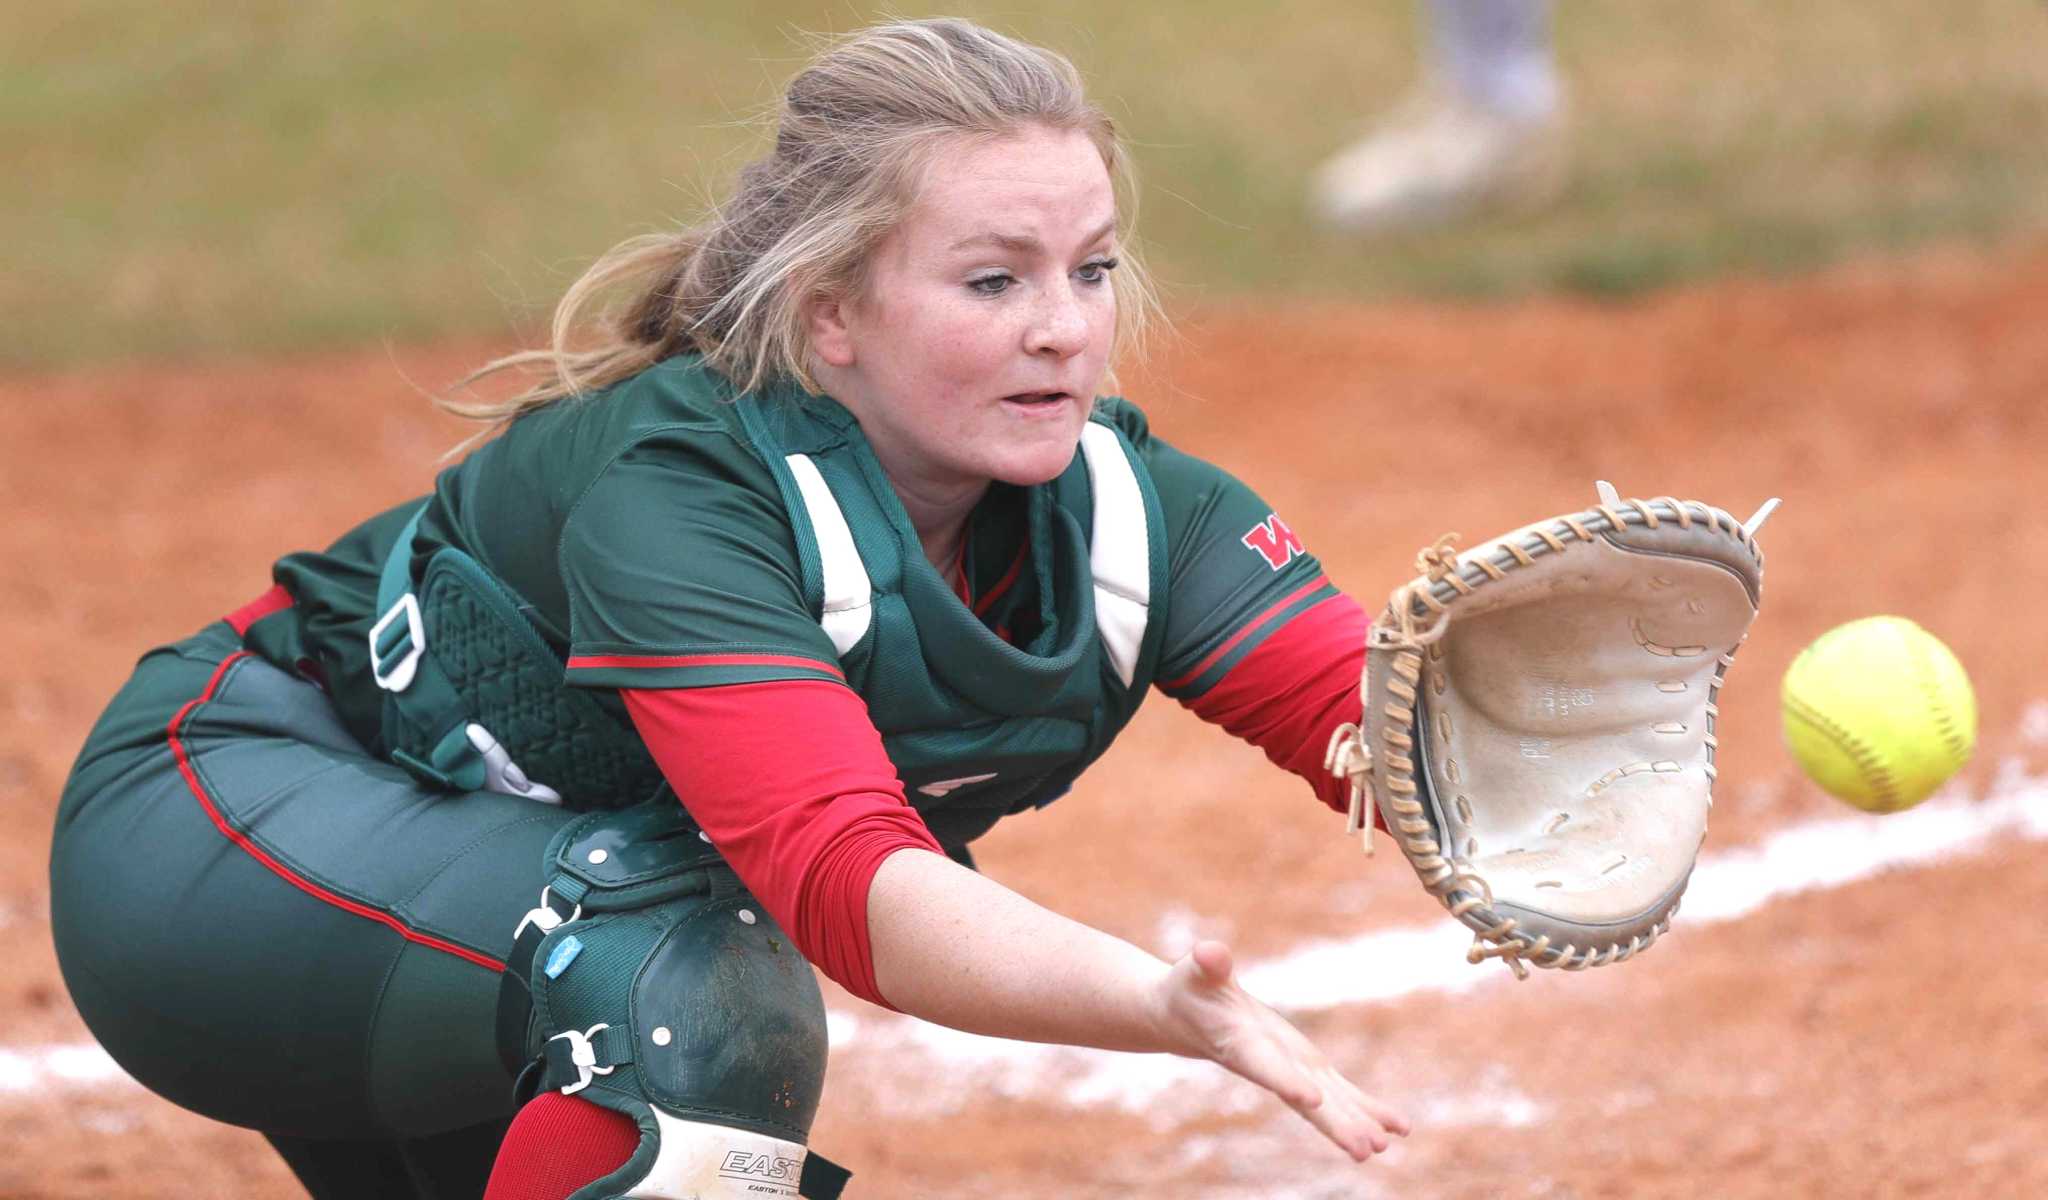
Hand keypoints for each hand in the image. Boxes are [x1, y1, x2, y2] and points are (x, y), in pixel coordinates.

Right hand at [1157, 940, 1410, 1161]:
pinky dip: (1367, 1109)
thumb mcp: (1193, 973)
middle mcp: (1270, 1067)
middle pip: (1304, 1101)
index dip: (1284, 1081)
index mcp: (1240, 1045)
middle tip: (1365, 1149)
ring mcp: (1291, 1071)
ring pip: (1328, 1104)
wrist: (1187, 1019)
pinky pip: (1340, 1094)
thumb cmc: (1190, 990)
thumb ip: (1206, 965)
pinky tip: (1396, 1127)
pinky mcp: (1306, 1069)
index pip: (1263, 1066)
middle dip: (1335, 1124)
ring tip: (1383, 1146)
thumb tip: (1209, 954)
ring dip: (1356, 1124)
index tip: (1311, 1100)